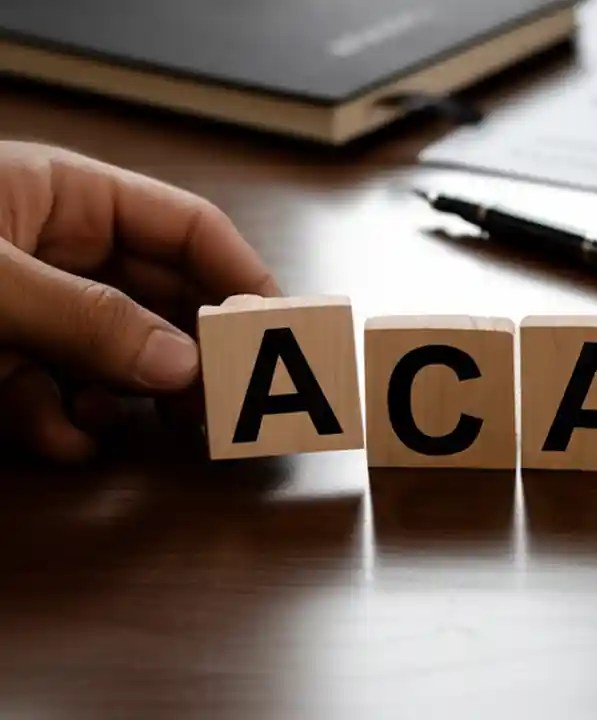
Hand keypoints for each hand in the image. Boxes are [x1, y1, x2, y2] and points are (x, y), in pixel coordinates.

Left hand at [0, 142, 277, 462]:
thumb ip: (87, 319)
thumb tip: (180, 364)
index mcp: (66, 197)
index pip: (187, 228)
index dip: (242, 275)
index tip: (284, 331)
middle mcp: (55, 252)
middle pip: (162, 300)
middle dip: (195, 352)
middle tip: (229, 398)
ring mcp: (25, 311)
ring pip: (114, 357)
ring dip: (133, 396)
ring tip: (157, 425)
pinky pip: (52, 398)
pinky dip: (63, 426)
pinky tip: (64, 437)